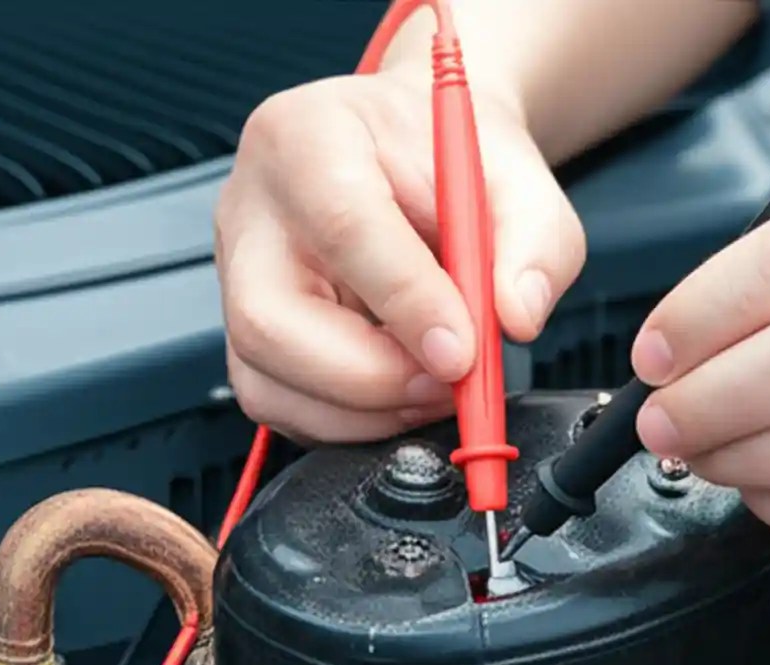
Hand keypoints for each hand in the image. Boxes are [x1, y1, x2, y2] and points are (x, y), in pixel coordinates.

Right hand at [215, 71, 583, 443]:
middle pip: (269, 322)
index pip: (343, 226)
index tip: (464, 351)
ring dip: (362, 411)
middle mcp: (251, 210)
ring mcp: (234, 275)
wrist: (406, 147)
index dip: (406, 301)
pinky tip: (399, 390)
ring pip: (264, 379)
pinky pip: (275, 402)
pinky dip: (346, 420)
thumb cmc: (444, 153)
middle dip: (370, 378)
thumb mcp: (516, 174)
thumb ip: (535, 240)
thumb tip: (516, 317)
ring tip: (433, 387)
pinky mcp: (242, 328)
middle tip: (449, 383)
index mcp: (310, 137)